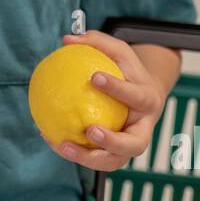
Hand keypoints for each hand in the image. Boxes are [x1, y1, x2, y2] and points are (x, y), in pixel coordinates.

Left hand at [45, 30, 166, 171]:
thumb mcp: (119, 52)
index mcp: (148, 100)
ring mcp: (130, 146)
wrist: (144, 98)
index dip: (118, 89)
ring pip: (114, 161)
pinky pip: (95, 159)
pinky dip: (74, 153)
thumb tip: (67, 39)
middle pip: (135, 144)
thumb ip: (97, 42)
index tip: (94, 77)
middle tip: (89, 130)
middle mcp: (143, 128)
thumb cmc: (128, 72)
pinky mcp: (115, 155)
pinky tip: (51, 139)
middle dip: (112, 141)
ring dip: (88, 158)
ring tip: (63, 145)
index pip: (136, 96)